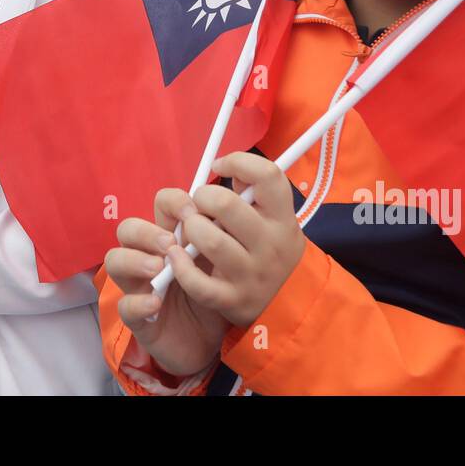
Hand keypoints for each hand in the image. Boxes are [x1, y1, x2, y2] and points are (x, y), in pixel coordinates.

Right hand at [105, 189, 229, 378]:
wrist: (211, 339)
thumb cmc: (214, 291)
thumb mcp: (222, 261)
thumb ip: (222, 234)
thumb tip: (237, 202)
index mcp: (171, 236)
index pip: (159, 206)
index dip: (172, 202)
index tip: (194, 211)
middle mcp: (149, 256)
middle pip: (128, 228)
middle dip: (146, 231)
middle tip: (169, 243)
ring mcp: (139, 285)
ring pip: (115, 260)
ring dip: (134, 260)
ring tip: (158, 269)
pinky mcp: (138, 317)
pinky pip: (125, 306)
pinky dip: (138, 302)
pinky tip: (155, 304)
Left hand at [170, 152, 306, 330]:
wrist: (287, 304)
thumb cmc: (267, 248)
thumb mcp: (272, 218)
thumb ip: (250, 191)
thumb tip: (224, 166)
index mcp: (282, 218)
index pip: (267, 175)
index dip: (238, 161)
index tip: (220, 167)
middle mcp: (271, 245)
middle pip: (225, 204)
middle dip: (202, 197)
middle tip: (200, 205)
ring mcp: (252, 275)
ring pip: (208, 239)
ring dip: (190, 228)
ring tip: (191, 230)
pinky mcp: (231, 301)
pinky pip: (195, 281)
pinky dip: (179, 265)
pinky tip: (177, 256)